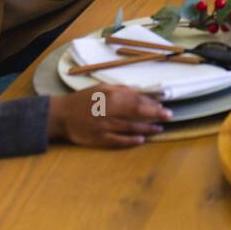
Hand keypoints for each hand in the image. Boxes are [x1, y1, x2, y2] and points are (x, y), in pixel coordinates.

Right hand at [49, 85, 171, 146]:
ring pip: (131, 128)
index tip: (163, 105)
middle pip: (138, 113)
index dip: (152, 103)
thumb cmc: (83, 100)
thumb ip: (120, 90)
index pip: (137, 99)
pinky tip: (141, 140)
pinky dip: (131, 141)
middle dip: (156, 114)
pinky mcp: (99, 138)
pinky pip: (119, 141)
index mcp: (110, 95)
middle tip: (169, 116)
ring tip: (159, 128)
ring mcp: (104, 126)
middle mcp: (109, 110)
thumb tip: (139, 93)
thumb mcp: (101, 88)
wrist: (61, 115)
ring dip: (147, 129)